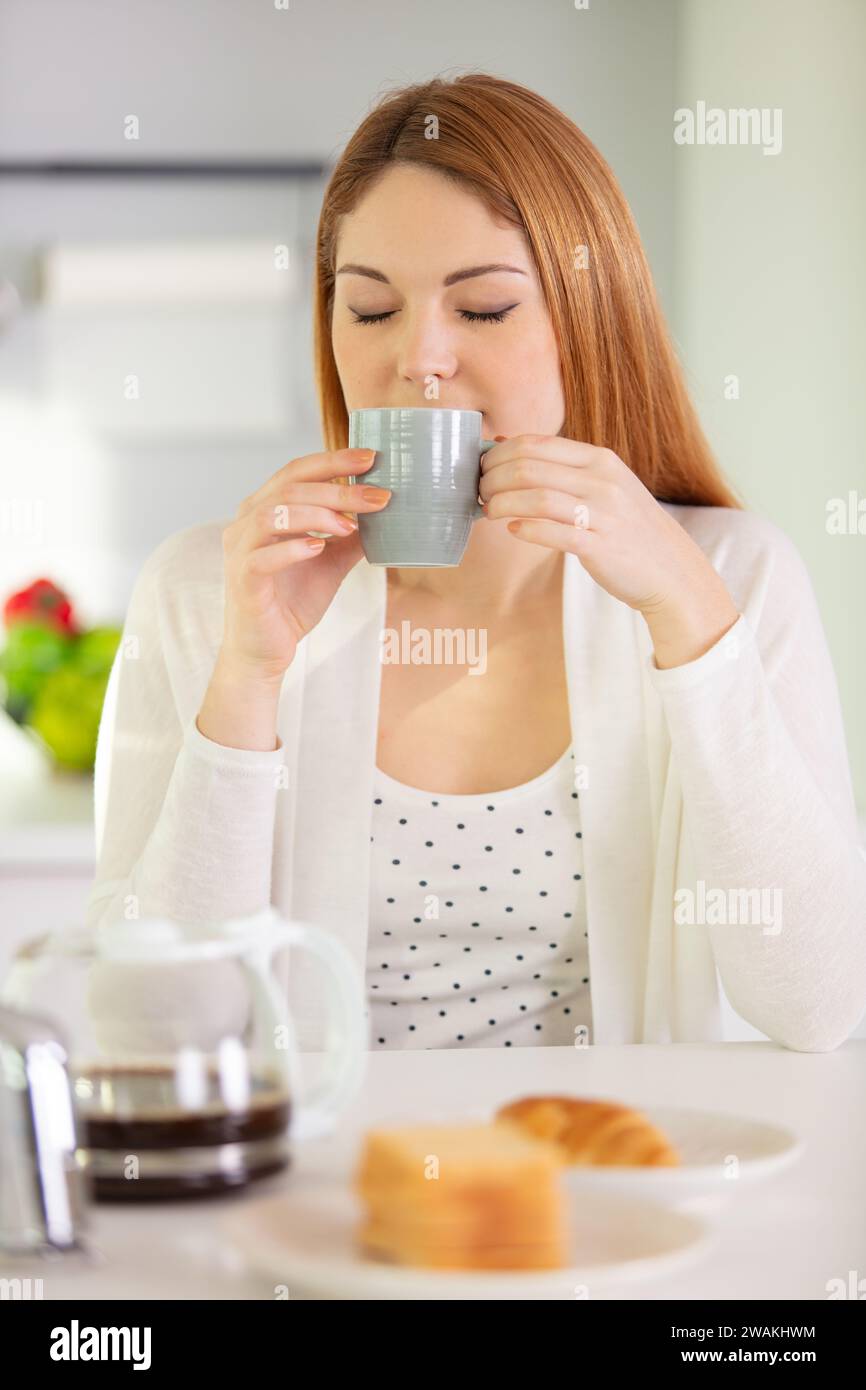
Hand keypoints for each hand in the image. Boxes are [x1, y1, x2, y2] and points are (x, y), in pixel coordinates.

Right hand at [219, 447, 390, 679]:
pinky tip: (320, 548)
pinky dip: (294, 548)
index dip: (333, 460)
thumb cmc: (291, 602)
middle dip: (338, 489)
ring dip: (317, 514)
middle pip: (290, 488)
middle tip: (378, 496)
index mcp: (264, 509)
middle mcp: (246, 522)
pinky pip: (263, 557)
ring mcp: (239, 550)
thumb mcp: (330, 562)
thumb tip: (384, 512)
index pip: (296, 471)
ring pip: (274, 514)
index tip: (371, 459)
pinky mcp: (242, 580)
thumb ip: (350, 536)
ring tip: (350, 526)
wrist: (265, 650)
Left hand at [479, 433, 739, 664]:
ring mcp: (603, 513)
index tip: (482, 469)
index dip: (499, 454)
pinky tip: (512, 529)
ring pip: (536, 497)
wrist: (671, 569)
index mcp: (599, 459)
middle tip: (479, 492)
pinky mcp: (599, 546)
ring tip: (488, 511)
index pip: (536, 444)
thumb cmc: (627, 528)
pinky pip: (553, 532)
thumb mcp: (603, 485)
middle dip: (493, 478)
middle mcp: (601, 481)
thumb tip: (506, 442)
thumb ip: (560, 466)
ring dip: (502, 503)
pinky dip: (526, 529)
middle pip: (529, 467)